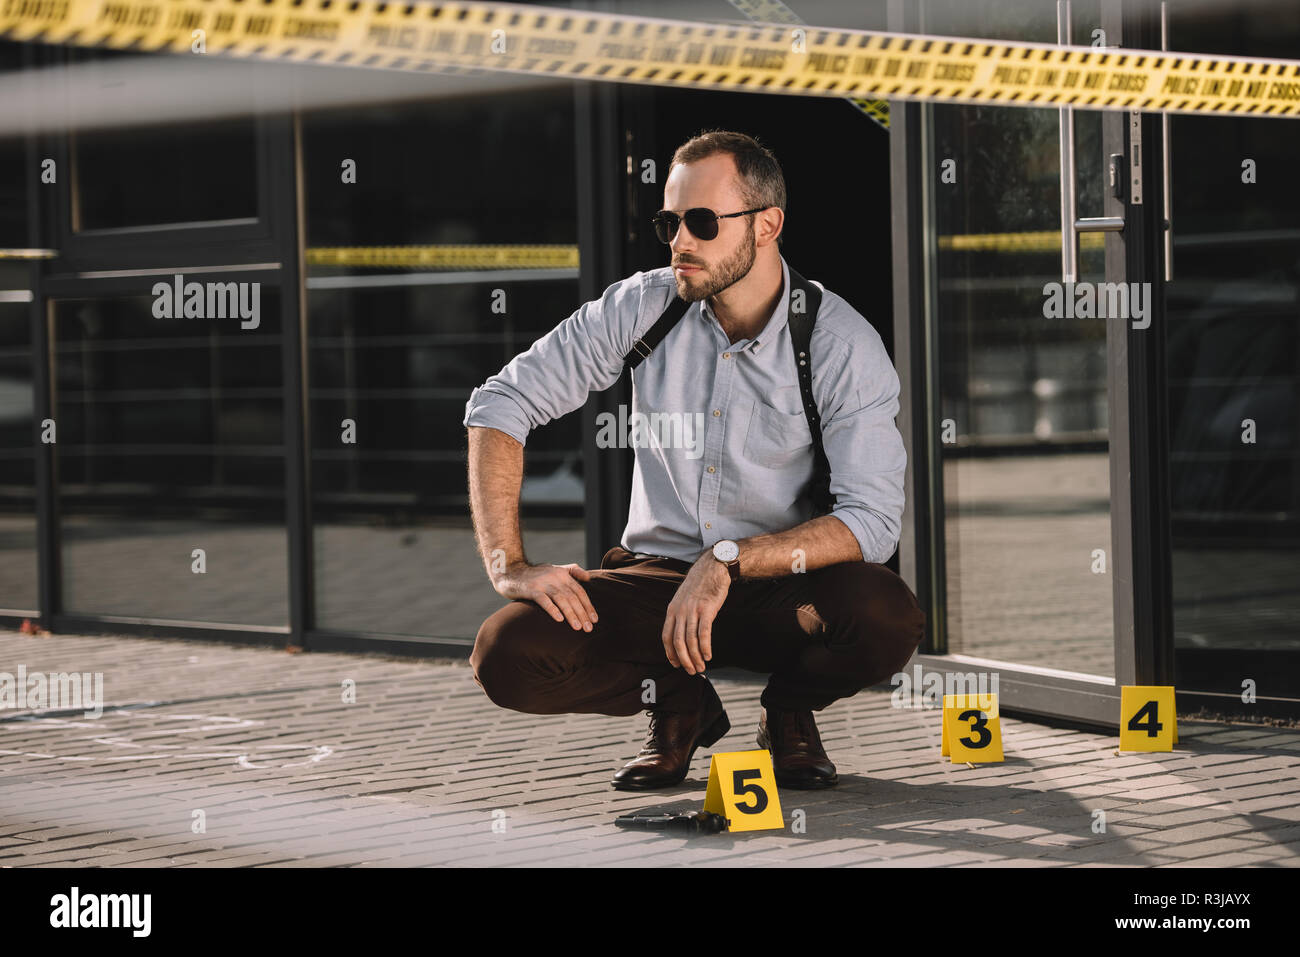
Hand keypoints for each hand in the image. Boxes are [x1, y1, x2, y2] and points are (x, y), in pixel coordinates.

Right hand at [493, 561, 598, 631]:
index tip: (594, 620)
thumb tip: (588, 578)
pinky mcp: (530, 589)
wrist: (510, 571)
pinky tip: (559, 619)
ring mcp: (542, 583)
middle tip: (588, 628)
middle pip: (572, 596)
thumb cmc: (534, 575)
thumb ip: (571, 572)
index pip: (579, 591)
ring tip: (577, 627)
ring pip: (561, 599)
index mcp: (563, 574)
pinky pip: (543, 600)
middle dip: (582, 613)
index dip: (588, 605)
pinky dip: (552, 609)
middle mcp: (555, 577)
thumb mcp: (554, 569)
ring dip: (571, 614)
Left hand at [661, 554, 729, 674]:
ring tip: (701, 667)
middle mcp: (680, 611)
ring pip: (690, 640)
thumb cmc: (700, 586)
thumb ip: (680, 614)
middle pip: (678, 642)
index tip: (676, 664)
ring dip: (695, 657)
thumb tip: (681, 633)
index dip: (670, 653)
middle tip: (691, 671)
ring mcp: (692, 610)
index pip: (666, 637)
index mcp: (672, 610)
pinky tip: (708, 656)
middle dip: (684, 660)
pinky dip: (705, 647)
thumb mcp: (683, 599)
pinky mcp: (707, 610)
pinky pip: (704, 633)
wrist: (713, 568)